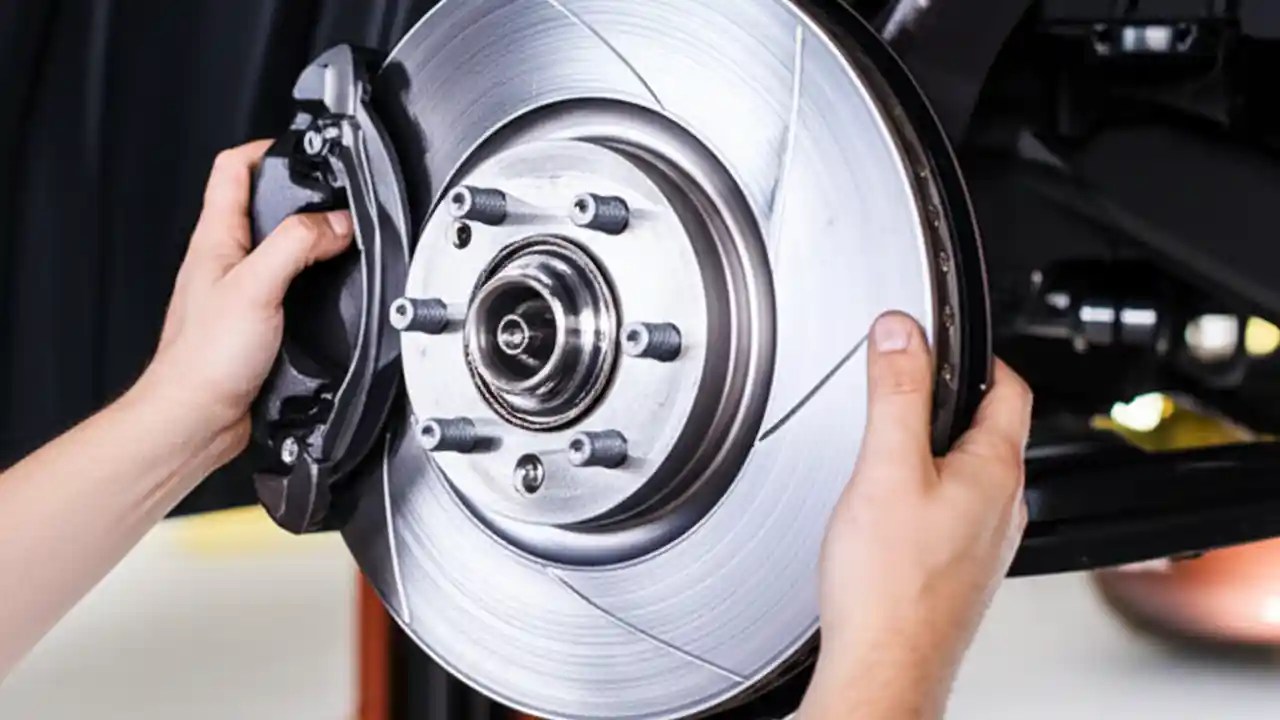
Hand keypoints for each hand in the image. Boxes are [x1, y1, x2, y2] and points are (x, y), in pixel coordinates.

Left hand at [136, 140, 353, 466]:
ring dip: (308, 240)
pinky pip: (286, 286)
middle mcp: (223, 260)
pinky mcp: (253, 323)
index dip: (266, 149)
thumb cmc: (205, 359)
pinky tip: (326, 291)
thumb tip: (337, 222)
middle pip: (260, 206)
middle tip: (334, 194)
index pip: (233, 169)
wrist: (195, 417)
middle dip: (299, 194)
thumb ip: (298, 246)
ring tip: (338, 238)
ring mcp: (237, 292)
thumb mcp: (258, 286)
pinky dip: (311, 280)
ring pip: (276, 248)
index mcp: (215, 239)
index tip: (302, 149)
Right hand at [801, 312, 1032, 719]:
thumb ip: (895, 394)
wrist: (884, 666)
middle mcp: (1002, 508)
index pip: (1008, 387)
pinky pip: (952, 510)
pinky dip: (924, 490)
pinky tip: (888, 505)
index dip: (975, 353)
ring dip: (933, 446)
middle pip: (988, 428)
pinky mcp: (959, 568)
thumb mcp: (886, 469)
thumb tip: (901, 332)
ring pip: (968, 472)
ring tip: (888, 441)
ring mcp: (984, 542)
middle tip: (901, 384)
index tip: (939, 339)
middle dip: (946, 398)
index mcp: (996, 472)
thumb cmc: (891, 586)